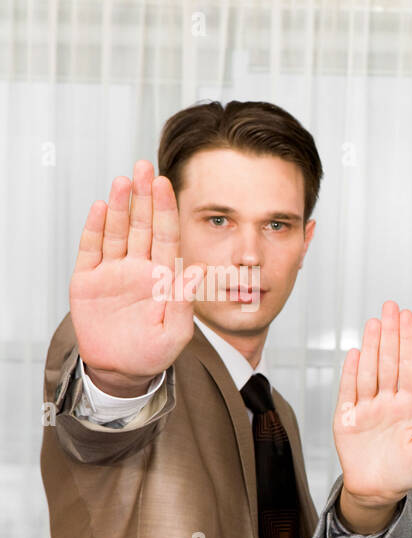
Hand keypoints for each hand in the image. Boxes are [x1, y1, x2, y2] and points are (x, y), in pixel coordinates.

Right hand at [70, 160, 190, 395]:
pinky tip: (100, 207)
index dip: (166, 210)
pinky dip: (95, 228)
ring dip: (120, 205)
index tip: (167, 184)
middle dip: (144, 196)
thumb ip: (184, 302)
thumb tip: (197, 271)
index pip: (166, 236)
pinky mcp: (88, 281)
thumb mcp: (175, 333)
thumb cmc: (154, 354)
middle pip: (141, 225)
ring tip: (124, 180)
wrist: (122, 372)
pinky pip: (91, 249)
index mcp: (163, 276)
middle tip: (145, 166)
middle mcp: (139, 268)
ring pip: (117, 231)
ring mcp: (113, 272)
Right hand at [334, 301, 411, 529]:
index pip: (409, 365)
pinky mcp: (347, 418)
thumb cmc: (407, 471)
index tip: (409, 317)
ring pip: (369, 370)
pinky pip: (348, 390)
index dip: (408, 340)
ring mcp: (366, 407)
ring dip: (372, 346)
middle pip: (388, 361)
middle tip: (391, 306)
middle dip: (390, 333)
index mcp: (409, 405)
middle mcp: (387, 401)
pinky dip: (351, 371)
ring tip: (375, 322)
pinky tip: (355, 352)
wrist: (379, 491)